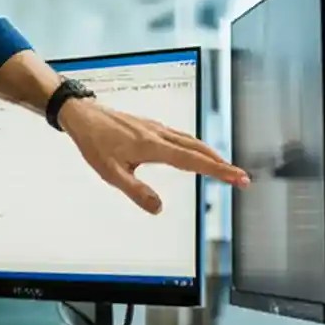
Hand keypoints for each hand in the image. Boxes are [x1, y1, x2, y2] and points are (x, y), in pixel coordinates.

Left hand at [59, 97, 248, 213]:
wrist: (83, 115)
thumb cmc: (94, 143)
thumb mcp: (110, 173)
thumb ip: (136, 191)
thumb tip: (158, 208)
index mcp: (153, 146)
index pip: (192, 161)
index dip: (218, 170)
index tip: (238, 178)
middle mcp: (159, 135)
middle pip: (199, 149)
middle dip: (222, 164)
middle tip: (241, 178)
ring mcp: (157, 128)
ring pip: (191, 141)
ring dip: (211, 155)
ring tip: (225, 168)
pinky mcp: (152, 127)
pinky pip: (181, 137)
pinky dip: (196, 147)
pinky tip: (195, 152)